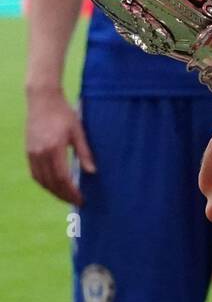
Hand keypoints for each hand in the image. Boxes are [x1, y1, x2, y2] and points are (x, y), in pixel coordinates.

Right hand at [25, 87, 95, 204]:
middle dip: (64, 195)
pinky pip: (35, 173)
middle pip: (51, 183)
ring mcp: (32, 152)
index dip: (71, 191)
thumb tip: (92, 172)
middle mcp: (40, 153)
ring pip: (41, 180)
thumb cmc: (63, 113)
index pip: (62, 178)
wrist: (43, 99)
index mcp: (54, 148)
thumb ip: (85, 152)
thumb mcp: (78, 131)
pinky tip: (54, 186)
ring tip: (66, 197)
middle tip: (76, 202)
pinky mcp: (29, 151)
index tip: (81, 199)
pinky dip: (44, 183)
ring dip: (53, 192)